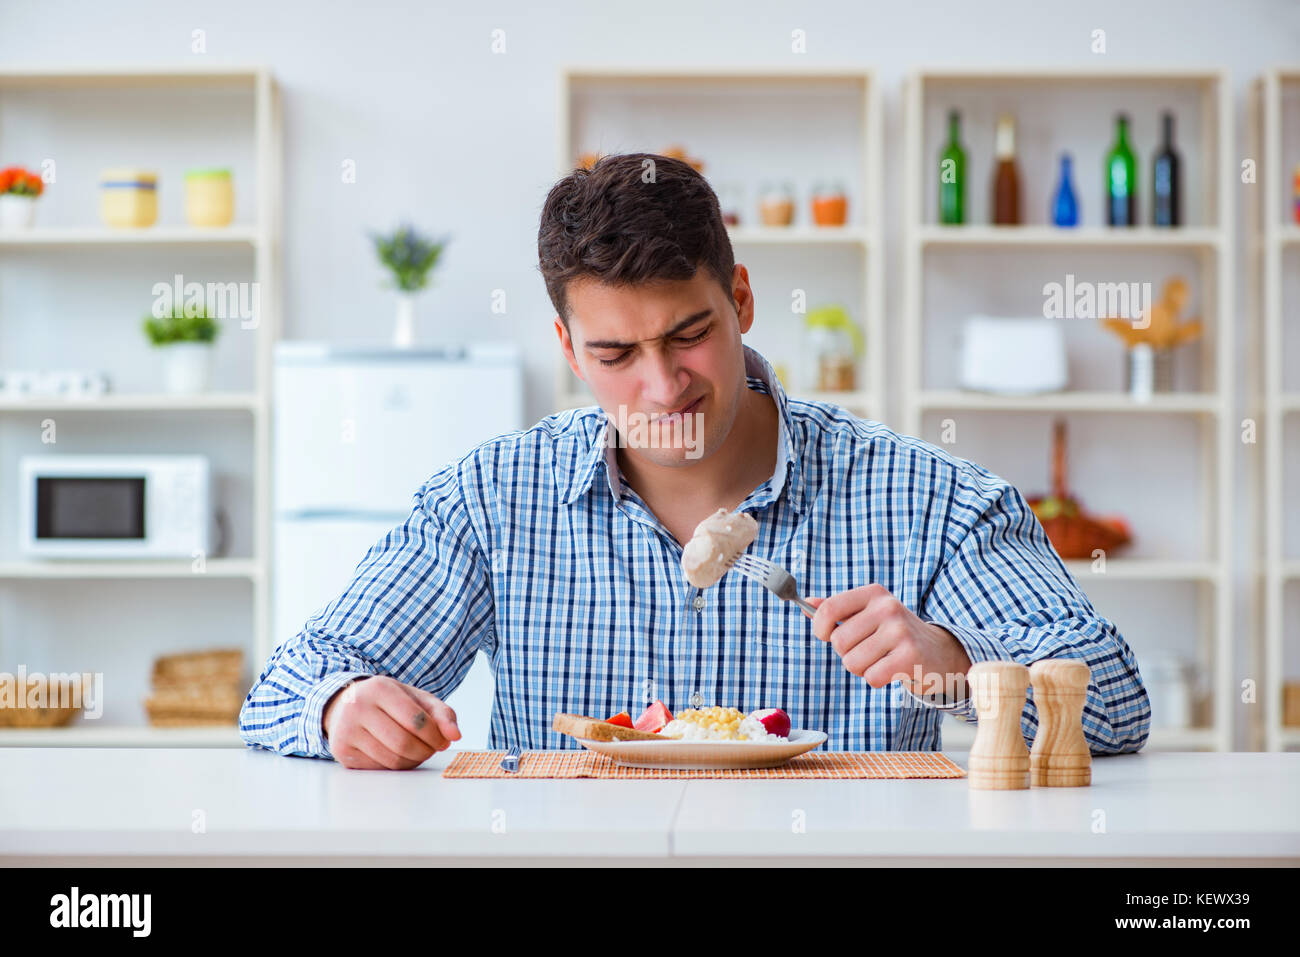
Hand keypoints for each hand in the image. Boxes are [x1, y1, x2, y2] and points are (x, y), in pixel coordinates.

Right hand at [322, 675, 460, 769]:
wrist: (346, 705)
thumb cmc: (388, 702)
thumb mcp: (416, 698)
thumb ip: (442, 714)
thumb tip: (455, 735)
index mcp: (379, 688)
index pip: (416, 720)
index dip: (435, 735)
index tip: (443, 740)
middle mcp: (358, 707)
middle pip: (404, 743)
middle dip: (425, 751)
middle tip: (432, 749)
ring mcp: (346, 730)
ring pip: (392, 760)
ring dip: (413, 761)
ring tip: (417, 751)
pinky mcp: (342, 751)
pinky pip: (379, 768)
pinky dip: (396, 766)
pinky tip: (398, 755)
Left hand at [803, 584, 971, 694]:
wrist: (939, 651)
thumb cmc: (894, 633)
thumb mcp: (868, 614)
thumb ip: (837, 610)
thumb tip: (806, 603)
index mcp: (873, 594)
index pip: (828, 609)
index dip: (820, 628)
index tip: (826, 636)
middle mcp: (887, 607)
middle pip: (839, 642)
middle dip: (847, 653)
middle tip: (868, 650)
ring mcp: (900, 631)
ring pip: (853, 663)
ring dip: (862, 668)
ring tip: (881, 659)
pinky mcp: (910, 656)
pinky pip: (871, 676)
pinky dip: (877, 679)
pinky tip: (892, 669)